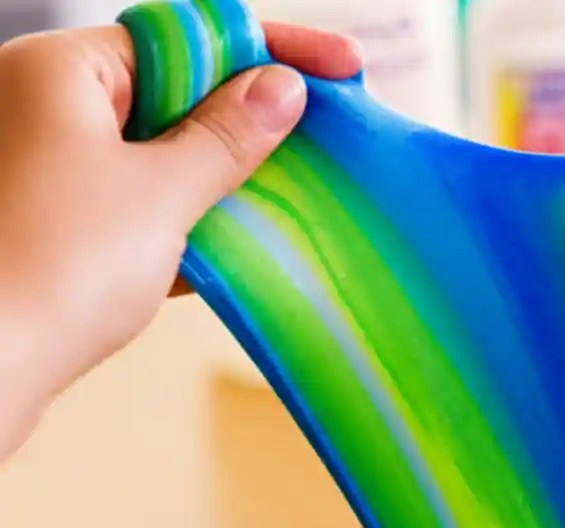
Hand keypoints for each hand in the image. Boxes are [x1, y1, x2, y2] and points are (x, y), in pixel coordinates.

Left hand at [0, 23, 362, 457]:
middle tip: (328, 130)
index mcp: (59, 72)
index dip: (268, 48)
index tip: (341, 65)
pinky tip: (243, 246)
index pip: (183, 36)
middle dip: (250, 115)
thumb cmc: (51, 272)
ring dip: (226, 176)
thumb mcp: (161, 194)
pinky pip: (142, 203)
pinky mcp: (55, 228)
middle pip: (175, 90)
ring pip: (161, 153)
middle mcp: (43, 108)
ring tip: (296, 194)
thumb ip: (226, 137)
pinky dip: (191, 219)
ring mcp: (46, 170)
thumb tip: (280, 87)